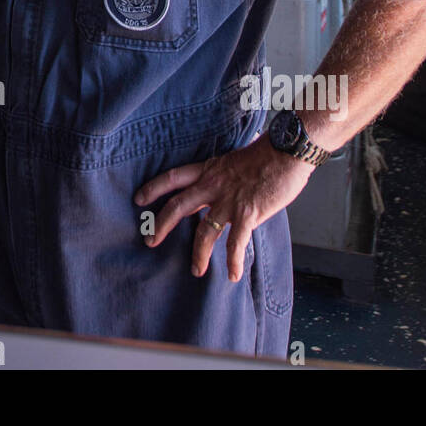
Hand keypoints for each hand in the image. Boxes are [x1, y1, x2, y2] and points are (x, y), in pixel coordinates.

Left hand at [134, 135, 313, 281]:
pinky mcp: (247, 214)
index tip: (139, 198)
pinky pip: (236, 243)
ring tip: (196, 270)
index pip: (173, 177)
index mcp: (209, 169)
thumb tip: (223, 185)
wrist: (286, 150)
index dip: (154, 188)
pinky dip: (233, 261)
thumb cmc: (267, 153)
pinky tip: (233, 274)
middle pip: (178, 206)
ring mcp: (229, 201)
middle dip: (161, 225)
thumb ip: (224, 176)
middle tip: (149, 241)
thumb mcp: (235, 161)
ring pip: (204, 232)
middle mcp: (213, 185)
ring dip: (198, 254)